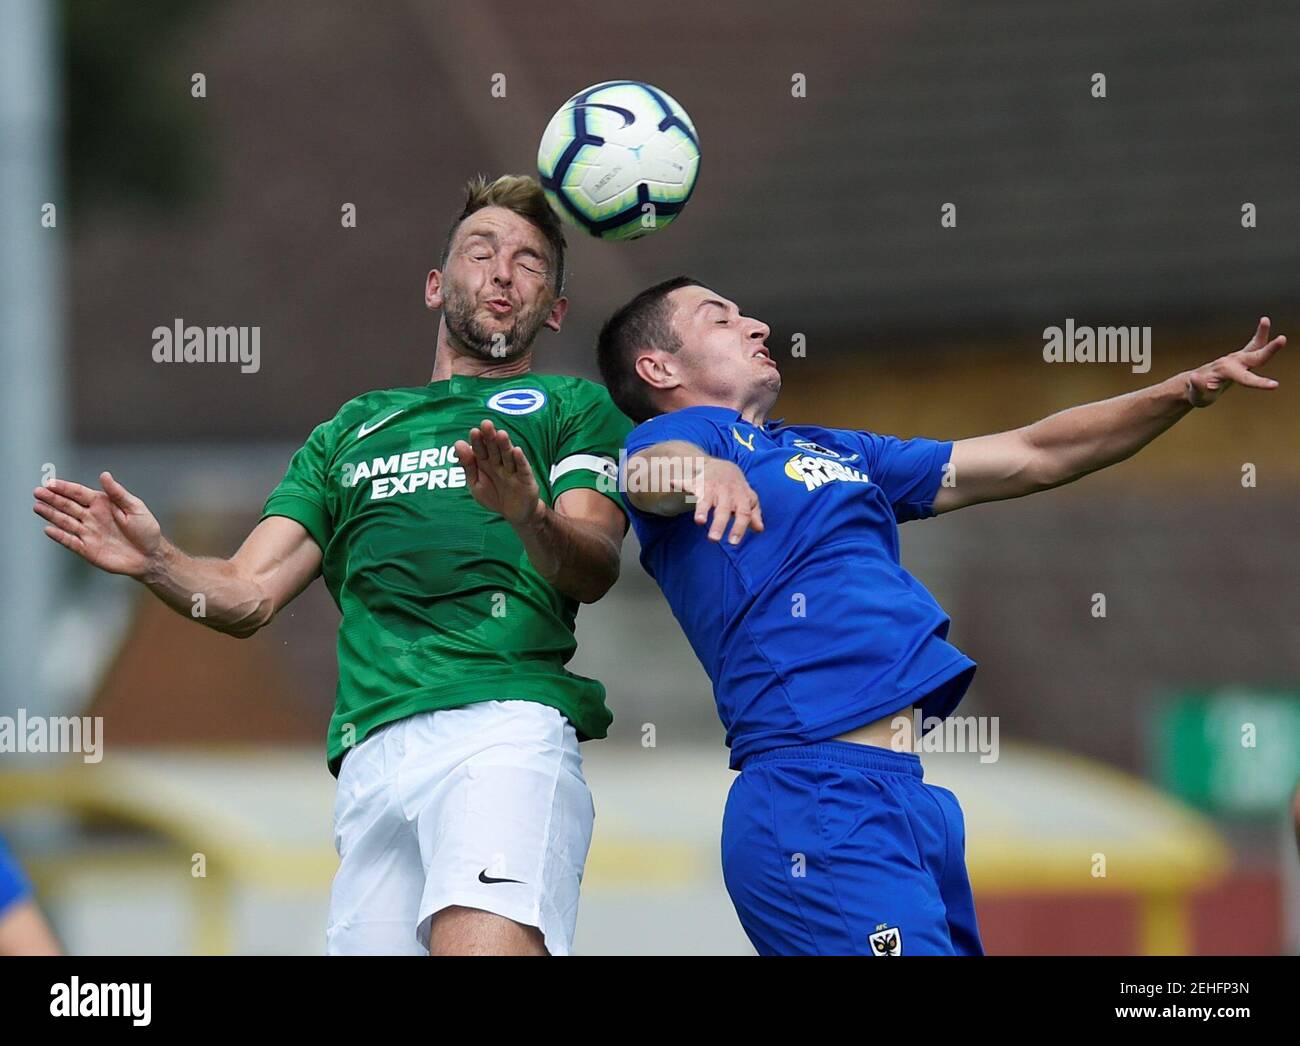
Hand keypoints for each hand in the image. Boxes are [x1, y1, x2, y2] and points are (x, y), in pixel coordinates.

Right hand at [33, 472, 162, 577]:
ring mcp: (87, 532)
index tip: (50, 483)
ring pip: (65, 521)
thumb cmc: (146, 529)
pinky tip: (48, 529)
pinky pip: (70, 541)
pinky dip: (59, 536)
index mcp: (102, 503)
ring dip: (51, 514)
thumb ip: (117, 493)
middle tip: (37, 492)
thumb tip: (104, 474)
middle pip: (67, 505)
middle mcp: (91, 516)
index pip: (79, 493)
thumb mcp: (135, 507)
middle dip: (52, 498)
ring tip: (37, 506)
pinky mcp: (87, 549)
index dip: (64, 488)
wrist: (150, 556)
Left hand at [455, 419, 544, 526]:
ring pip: (508, 456)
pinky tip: (516, 451)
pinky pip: (522, 468)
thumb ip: (468, 466)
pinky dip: (520, 460)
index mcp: (486, 463)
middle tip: (486, 424)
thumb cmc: (494, 497)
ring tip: (501, 434)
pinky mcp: (526, 479)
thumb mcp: (476, 484)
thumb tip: (458, 444)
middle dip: (490, 437)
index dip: (477, 441)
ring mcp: (513, 470)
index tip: (473, 431)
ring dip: (504, 445)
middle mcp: (500, 463)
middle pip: (494, 448)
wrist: (515, 514)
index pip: (480, 449)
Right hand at [686, 459, 764, 544]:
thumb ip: (753, 514)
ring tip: (698, 521)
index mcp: (741, 498)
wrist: (726, 467)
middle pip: (723, 510)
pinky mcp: (698, 483)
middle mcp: (726, 493)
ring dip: (702, 509)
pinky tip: (673, 483)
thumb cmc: (738, 490)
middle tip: (713, 539)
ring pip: (706, 500)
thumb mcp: (749, 500)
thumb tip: (759, 529)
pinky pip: (689, 482)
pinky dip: (680, 482)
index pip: (743, 514)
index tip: (733, 542)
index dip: (739, 528)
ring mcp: (712, 488)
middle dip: (719, 524)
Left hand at [1185, 317, 1284, 406]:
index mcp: (1224, 372)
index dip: (1260, 382)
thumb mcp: (1196, 394)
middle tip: (1283, 338)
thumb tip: (1195, 378)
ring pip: (1254, 345)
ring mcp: (1235, 359)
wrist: (1193, 384)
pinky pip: (1253, 346)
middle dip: (1269, 349)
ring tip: (1265, 319)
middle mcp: (1231, 362)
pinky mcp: (1239, 358)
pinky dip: (1260, 336)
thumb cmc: (1196, 392)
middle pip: (1254, 355)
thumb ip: (1198, 386)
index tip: (1275, 385)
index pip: (1245, 378)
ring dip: (1262, 333)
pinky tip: (1265, 324)